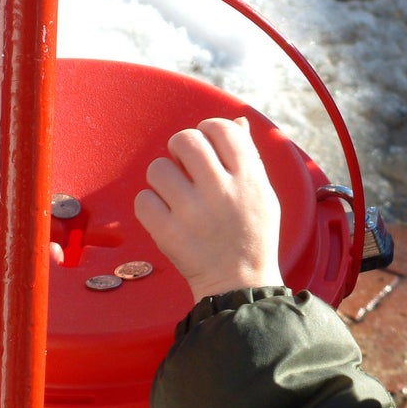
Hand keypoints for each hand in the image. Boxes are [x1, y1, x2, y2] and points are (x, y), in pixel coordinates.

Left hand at [135, 117, 283, 299]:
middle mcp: (221, 192)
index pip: (221, 129)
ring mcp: (193, 214)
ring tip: (175, 194)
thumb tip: (237, 123)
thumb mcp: (263, 195)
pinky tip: (165, 215)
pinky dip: (150, 205)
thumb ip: (250, 157)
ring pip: (158, 168)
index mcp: (248, 179)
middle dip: (180, 148)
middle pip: (186, 140)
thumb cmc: (253, 236)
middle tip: (184, 166)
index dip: (208, 129)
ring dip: (163, 177)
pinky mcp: (169, 234)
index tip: (206, 144)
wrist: (239, 285)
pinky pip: (143, 200)